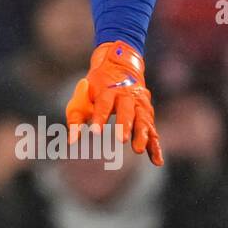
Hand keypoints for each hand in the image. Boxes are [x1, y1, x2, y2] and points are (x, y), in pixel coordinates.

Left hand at [65, 41, 162, 165]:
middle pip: (126, 110)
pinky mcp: (148, 114)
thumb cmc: (97, 87)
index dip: (99, 118)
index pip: (103, 104)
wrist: (120, 66)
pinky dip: (155, 146)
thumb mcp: (83, 95)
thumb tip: (71, 141)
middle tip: (122, 140)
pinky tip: (157, 161)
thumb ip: (76, 118)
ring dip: (141, 135)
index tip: (94, 132)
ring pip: (143, 119)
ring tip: (137, 150)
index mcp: (108, 89)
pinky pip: (153, 131)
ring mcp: (140, 104)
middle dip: (124, 125)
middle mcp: (126, 95)